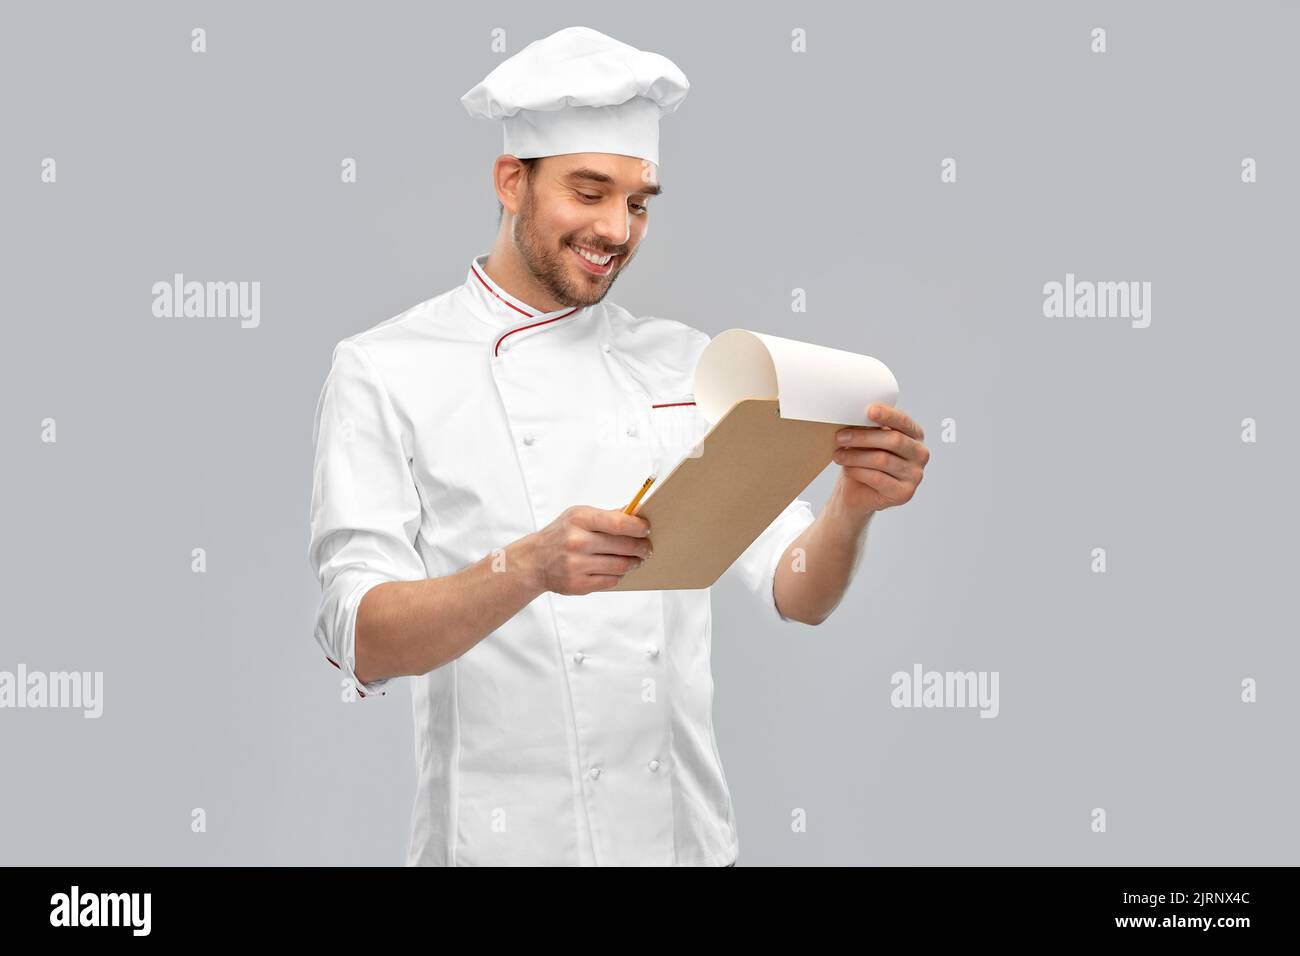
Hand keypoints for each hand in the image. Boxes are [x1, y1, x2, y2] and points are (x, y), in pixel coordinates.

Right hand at [526, 505, 652, 594]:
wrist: (534, 561)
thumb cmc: (561, 534)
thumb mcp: (578, 516)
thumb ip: (607, 515)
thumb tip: (636, 512)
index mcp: (579, 519)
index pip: (618, 522)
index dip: (638, 527)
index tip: (646, 529)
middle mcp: (577, 541)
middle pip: (624, 545)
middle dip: (642, 547)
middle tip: (647, 548)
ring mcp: (576, 564)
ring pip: (620, 566)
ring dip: (634, 563)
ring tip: (637, 560)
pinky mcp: (578, 584)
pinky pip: (610, 581)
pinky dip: (618, 575)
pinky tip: (618, 570)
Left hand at [831, 404, 929, 514]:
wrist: (858, 491)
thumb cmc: (863, 459)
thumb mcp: (865, 440)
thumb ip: (868, 427)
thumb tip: (855, 416)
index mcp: (914, 435)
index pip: (904, 421)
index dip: (888, 415)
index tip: (870, 411)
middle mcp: (920, 454)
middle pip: (894, 440)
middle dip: (863, 437)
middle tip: (840, 436)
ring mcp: (915, 475)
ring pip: (882, 460)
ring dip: (855, 456)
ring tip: (838, 455)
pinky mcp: (904, 493)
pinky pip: (877, 478)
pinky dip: (858, 471)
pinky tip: (847, 469)